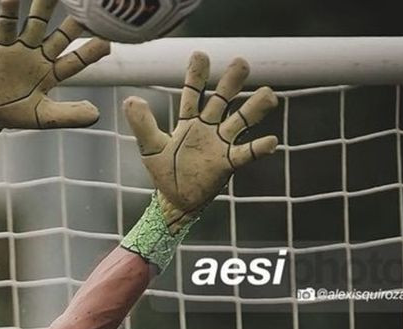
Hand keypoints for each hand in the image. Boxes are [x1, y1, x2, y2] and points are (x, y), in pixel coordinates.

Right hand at [0, 0, 110, 132]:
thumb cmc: (15, 114)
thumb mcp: (45, 117)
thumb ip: (69, 115)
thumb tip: (96, 114)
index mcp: (53, 73)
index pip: (77, 60)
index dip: (91, 51)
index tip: (109, 40)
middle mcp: (41, 56)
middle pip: (63, 34)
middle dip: (76, 20)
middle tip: (90, 4)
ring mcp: (23, 50)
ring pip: (37, 23)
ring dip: (44, 6)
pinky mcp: (3, 49)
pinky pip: (6, 27)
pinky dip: (8, 12)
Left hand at [123, 51, 279, 228]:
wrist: (175, 201)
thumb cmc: (165, 173)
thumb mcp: (150, 147)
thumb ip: (142, 124)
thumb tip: (130, 99)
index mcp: (189, 122)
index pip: (193, 94)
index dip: (196, 76)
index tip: (200, 54)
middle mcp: (208, 128)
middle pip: (223, 100)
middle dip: (231, 83)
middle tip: (242, 63)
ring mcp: (221, 144)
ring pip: (241, 121)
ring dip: (255, 108)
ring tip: (269, 94)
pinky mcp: (228, 163)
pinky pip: (247, 153)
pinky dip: (260, 148)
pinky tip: (272, 141)